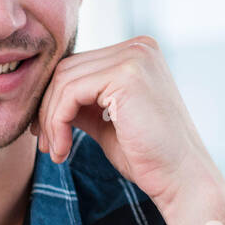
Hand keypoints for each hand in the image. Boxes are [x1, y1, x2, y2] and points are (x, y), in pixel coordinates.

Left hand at [30, 35, 224, 224]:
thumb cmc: (146, 156)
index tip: (45, 134)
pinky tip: (62, 150)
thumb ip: (83, 105)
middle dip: (47, 110)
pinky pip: (70, 93)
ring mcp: (134, 57)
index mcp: (137, 53)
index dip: (52, 101)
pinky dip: (57, 123)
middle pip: (66, 69)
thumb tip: (46, 102)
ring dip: (50, 120)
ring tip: (55, 152)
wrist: (180, 178)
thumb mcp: (106, 122)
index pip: (77, 66)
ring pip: (64, 81)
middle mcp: (138, 47)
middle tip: (44, 146)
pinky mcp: (126, 75)